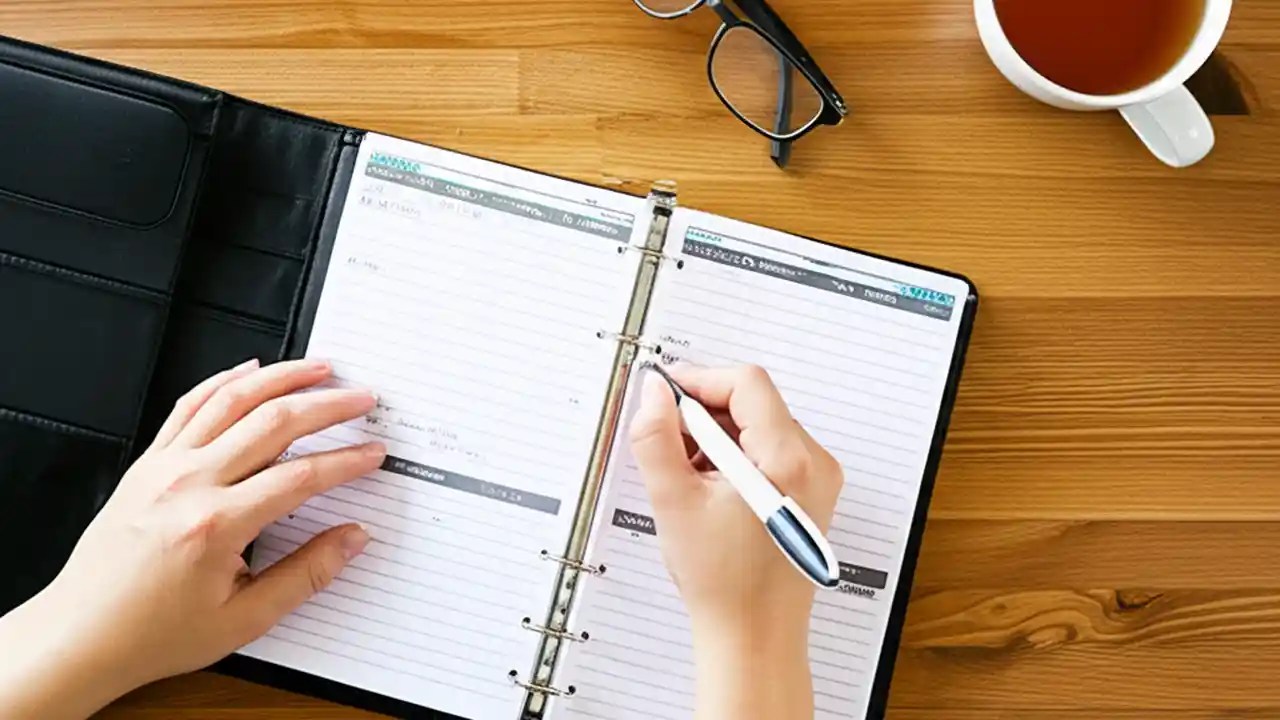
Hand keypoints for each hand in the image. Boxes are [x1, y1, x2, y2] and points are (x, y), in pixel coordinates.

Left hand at [0, 358, 384, 719]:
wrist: (82, 635)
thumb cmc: (154, 633)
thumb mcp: (244, 619)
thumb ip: (307, 574)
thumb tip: (352, 539)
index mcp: (216, 526)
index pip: (300, 477)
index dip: (346, 462)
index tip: (373, 454)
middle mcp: (188, 485)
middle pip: (273, 424)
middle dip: (327, 406)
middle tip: (361, 398)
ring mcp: (163, 467)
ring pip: (231, 400)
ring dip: (282, 377)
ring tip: (320, 368)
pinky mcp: (146, 463)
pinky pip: (188, 406)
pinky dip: (224, 381)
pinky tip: (250, 370)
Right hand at [629, 364, 842, 719]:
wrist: (754, 635)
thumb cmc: (724, 583)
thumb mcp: (674, 502)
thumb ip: (656, 438)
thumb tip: (654, 394)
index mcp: (789, 461)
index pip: (747, 384)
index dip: (701, 380)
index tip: (666, 391)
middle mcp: (815, 463)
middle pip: (755, 402)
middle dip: (705, 413)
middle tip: (669, 441)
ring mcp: (818, 478)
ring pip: (760, 425)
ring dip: (717, 436)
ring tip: (689, 476)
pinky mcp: (811, 492)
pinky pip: (771, 450)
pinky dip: (735, 456)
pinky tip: (710, 488)